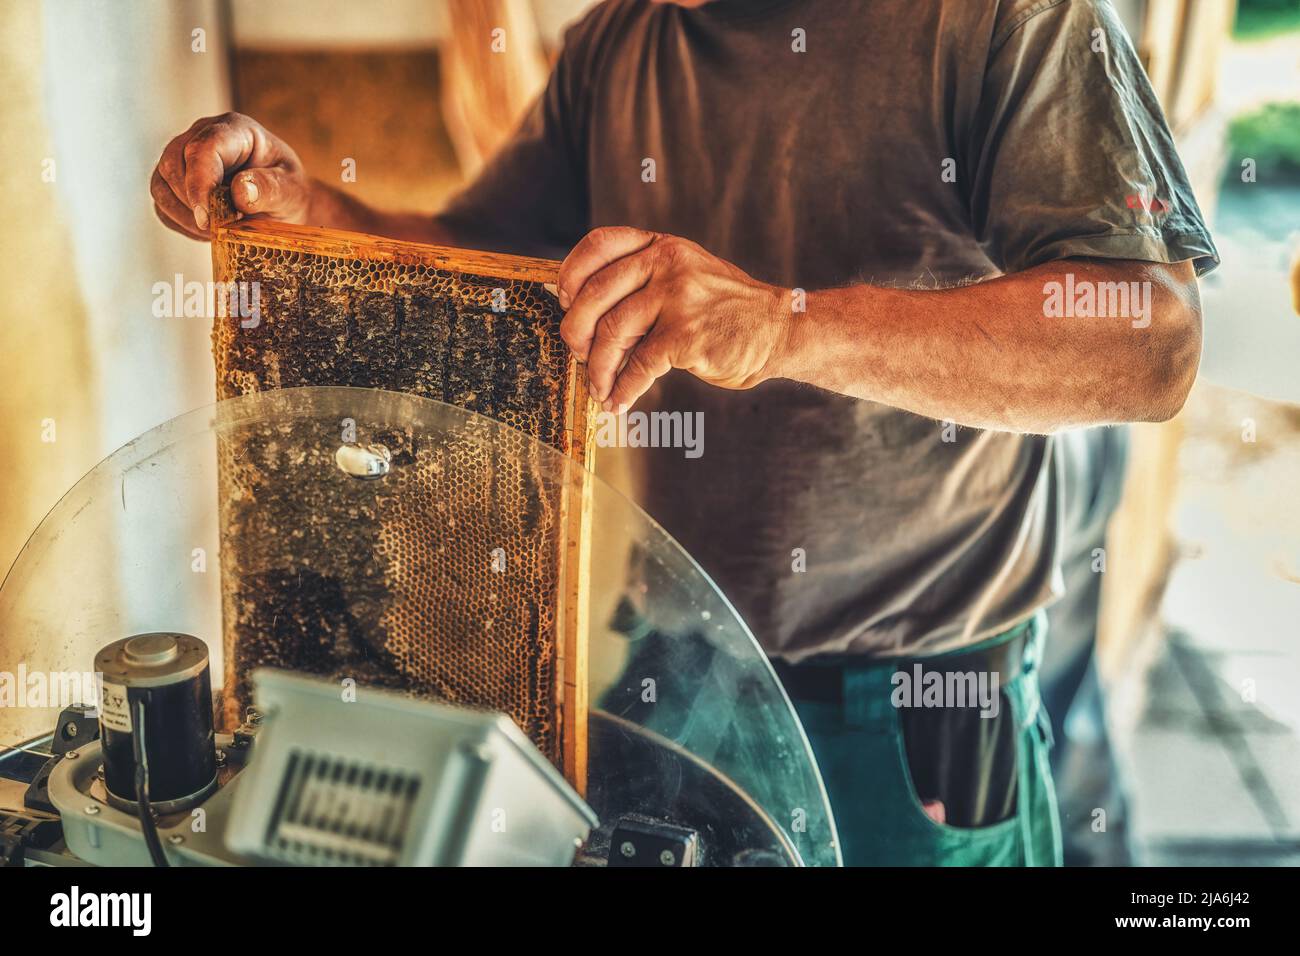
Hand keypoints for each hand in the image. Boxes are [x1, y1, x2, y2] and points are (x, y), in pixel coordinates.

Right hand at [150, 112, 311, 239]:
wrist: (282, 202)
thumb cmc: (288, 192)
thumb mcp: (292, 191)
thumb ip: (271, 188)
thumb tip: (241, 190)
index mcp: (235, 130)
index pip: (203, 149)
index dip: (200, 183)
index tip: (207, 218)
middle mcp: (202, 136)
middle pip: (174, 165)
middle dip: (193, 203)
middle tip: (223, 227)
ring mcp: (184, 157)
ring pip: (161, 186)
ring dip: (185, 216)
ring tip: (218, 230)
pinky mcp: (174, 182)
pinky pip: (162, 205)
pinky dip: (181, 223)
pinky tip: (208, 230)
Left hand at [557, 227, 787, 410]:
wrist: (779, 328)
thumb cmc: (727, 309)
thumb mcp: (687, 274)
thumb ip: (645, 282)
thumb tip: (589, 314)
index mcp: (662, 246)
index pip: (600, 244)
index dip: (572, 273)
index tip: (564, 300)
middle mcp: (667, 264)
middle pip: (595, 293)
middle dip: (576, 330)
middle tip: (577, 353)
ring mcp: (677, 298)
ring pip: (612, 332)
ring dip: (598, 367)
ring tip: (599, 386)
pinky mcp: (686, 335)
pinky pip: (638, 365)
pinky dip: (623, 389)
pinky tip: (619, 401)